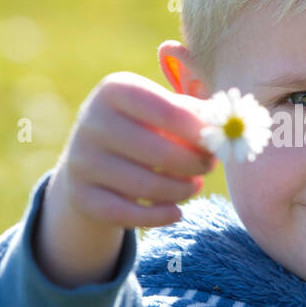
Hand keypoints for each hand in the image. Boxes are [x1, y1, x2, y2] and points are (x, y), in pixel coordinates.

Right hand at [36, 71, 213, 287]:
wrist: (91, 162)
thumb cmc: (143, 129)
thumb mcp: (162, 111)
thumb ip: (195, 115)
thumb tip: (226, 127)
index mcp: (115, 90)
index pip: (168, 110)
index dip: (200, 131)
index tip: (219, 141)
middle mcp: (92, 122)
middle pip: (159, 152)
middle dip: (195, 164)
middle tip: (209, 166)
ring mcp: (81, 161)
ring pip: (146, 186)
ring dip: (182, 190)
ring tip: (193, 185)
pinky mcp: (80, 196)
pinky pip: (129, 215)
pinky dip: (160, 216)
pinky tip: (176, 211)